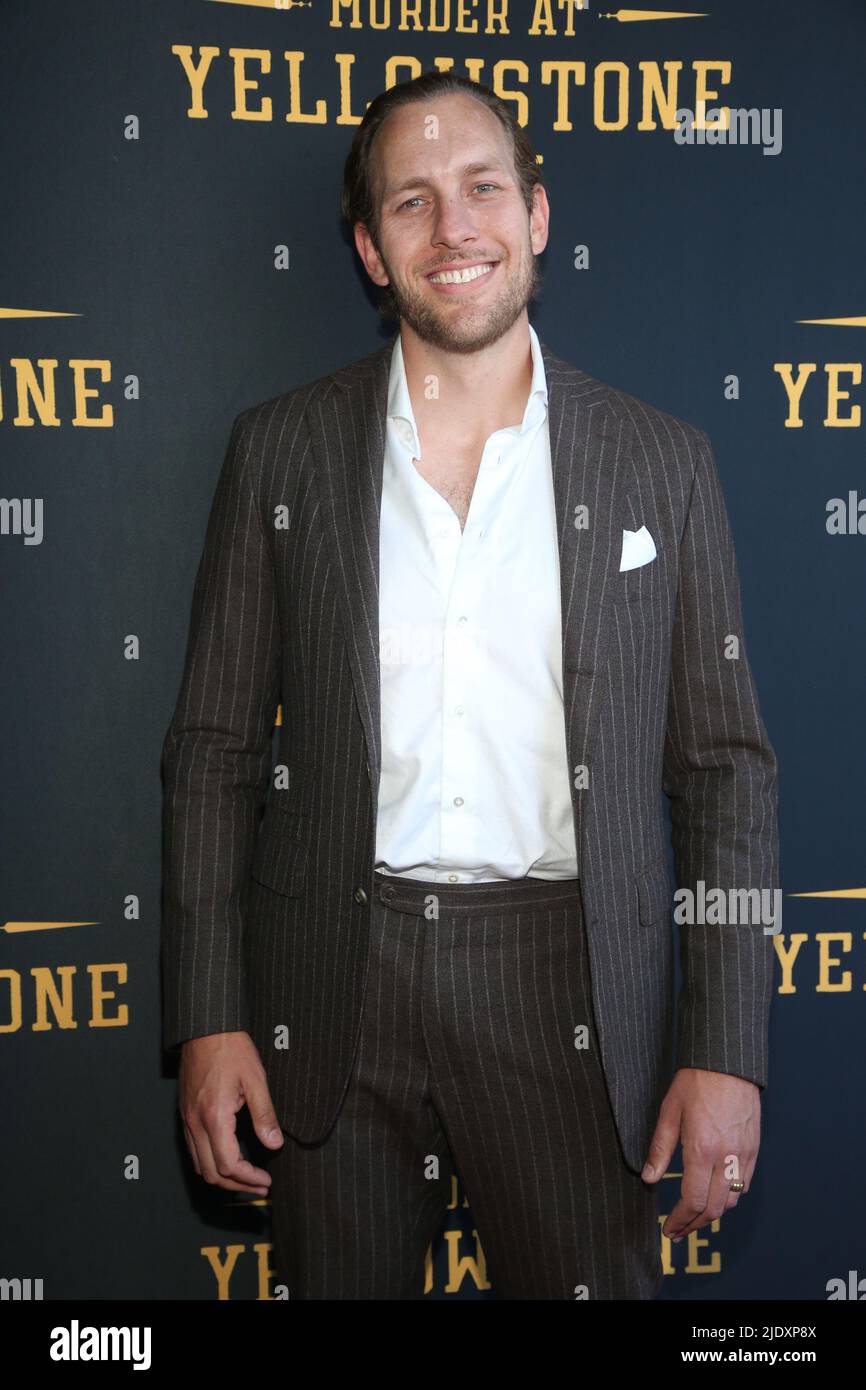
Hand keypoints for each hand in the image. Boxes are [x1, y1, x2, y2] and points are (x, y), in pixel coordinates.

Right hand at [179, 1030, 283, 1195]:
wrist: (205, 1028)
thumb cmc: (231, 1049)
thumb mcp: (256, 1079)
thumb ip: (265, 1114)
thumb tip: (274, 1143)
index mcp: (214, 1117)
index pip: (229, 1165)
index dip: (249, 1178)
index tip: (265, 1180)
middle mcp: (196, 1123)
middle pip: (211, 1173)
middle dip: (236, 1185)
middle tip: (260, 1185)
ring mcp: (187, 1120)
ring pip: (199, 1165)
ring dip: (222, 1177)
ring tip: (247, 1177)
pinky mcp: (185, 1114)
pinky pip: (194, 1150)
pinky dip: (211, 1162)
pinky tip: (229, 1158)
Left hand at [641, 1067, 759, 1241]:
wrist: (728, 1062)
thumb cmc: (696, 1082)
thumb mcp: (669, 1111)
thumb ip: (659, 1149)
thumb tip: (649, 1178)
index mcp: (701, 1149)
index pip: (692, 1201)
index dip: (679, 1220)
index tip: (668, 1229)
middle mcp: (726, 1157)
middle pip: (714, 1209)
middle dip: (694, 1225)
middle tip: (678, 1231)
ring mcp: (743, 1154)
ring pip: (732, 1201)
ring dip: (713, 1215)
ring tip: (694, 1218)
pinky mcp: (754, 1149)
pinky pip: (745, 1184)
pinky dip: (730, 1197)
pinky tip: (715, 1196)